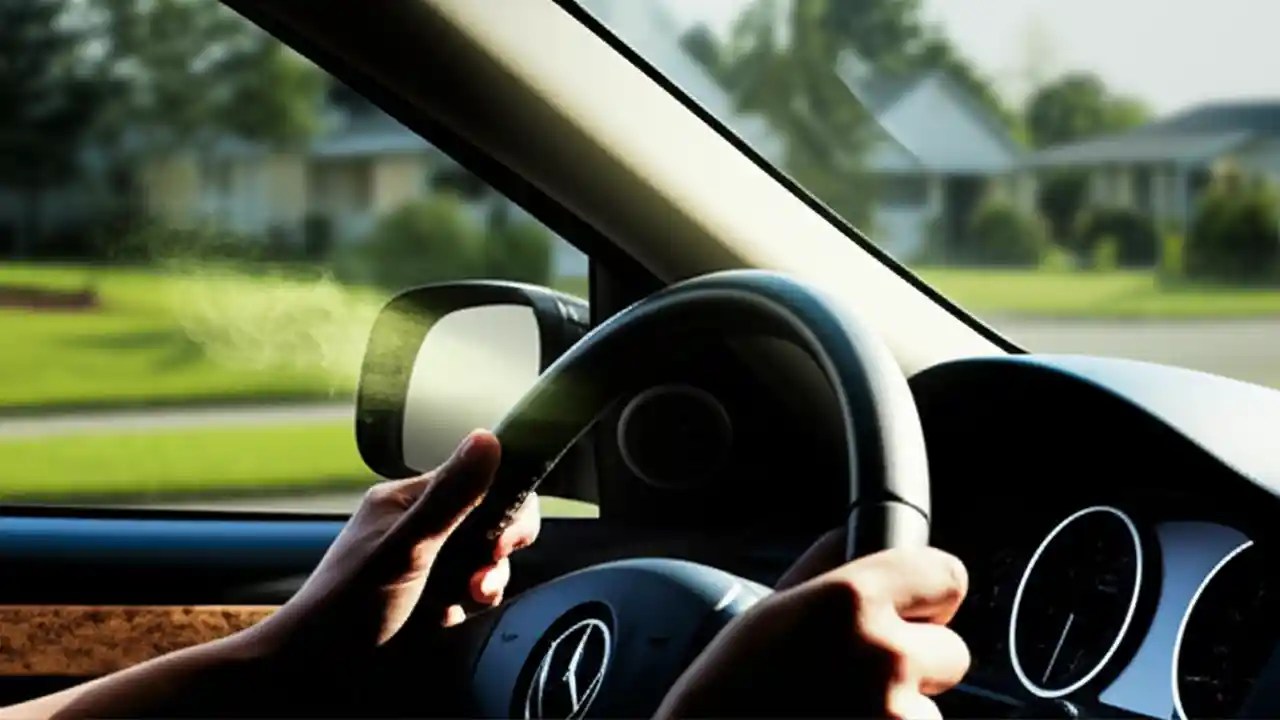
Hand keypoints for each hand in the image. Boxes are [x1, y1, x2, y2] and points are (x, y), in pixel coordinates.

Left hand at [243, 429, 538, 707]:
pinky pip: (473, 597)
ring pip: (485, 563)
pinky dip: (470, 609)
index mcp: (408, 501)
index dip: (504, 508)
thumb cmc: (346, 606)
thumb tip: (488, 439)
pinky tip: (449, 619)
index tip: (503, 540)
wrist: (316, 674)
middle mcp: (420, 528)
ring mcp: (427, 567)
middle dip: (496, 553)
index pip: (478, 482)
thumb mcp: (406, 546)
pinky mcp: (432, 602)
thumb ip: (451, 497)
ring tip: (467, 600)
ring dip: (486, 583)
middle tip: (481, 578)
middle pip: (489, 525)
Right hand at [658, 531, 970, 718]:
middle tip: (859, 678)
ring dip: (899, 712)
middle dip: (916, 665)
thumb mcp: (771, 611)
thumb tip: (858, 540)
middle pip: (952, 651)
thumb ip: (827, 571)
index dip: (930, 596)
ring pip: (933, 708)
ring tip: (837, 712)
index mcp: (849, 600)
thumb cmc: (726, 692)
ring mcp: (897, 715)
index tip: (915, 611)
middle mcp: (883, 655)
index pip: (947, 574)